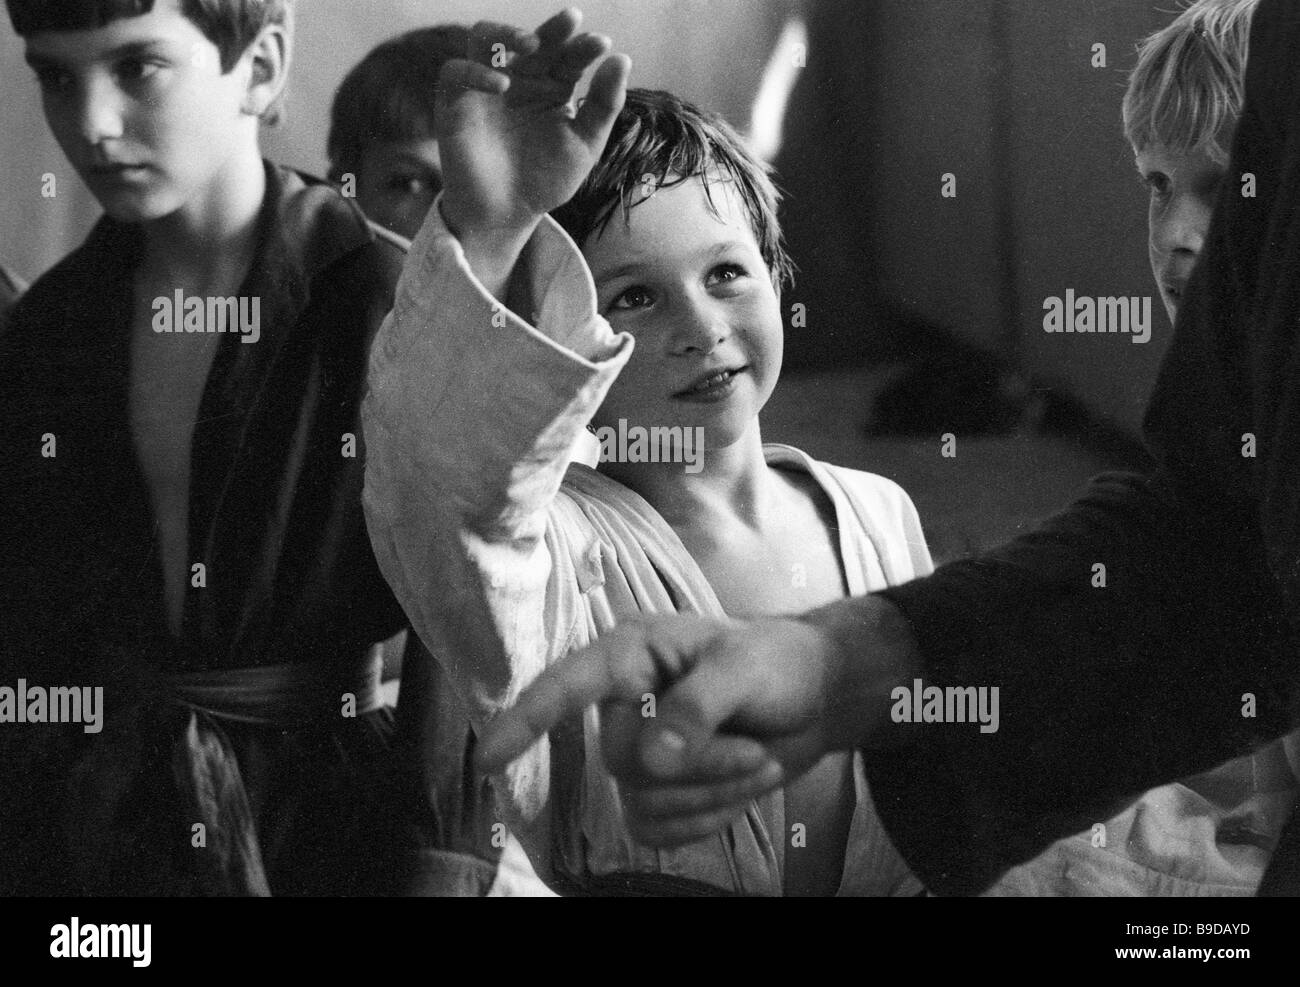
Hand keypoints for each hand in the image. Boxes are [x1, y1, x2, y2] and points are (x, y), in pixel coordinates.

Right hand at [436, 8, 630, 291]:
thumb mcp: (584, 145)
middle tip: (571, 20)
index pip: (567, 56)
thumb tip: (621, 58)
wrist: (509, 214)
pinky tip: (502, 85)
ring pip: (484, 38)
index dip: (583, 46)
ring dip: (506, 32)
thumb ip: (604, 105)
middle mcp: (519, 79)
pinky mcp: (456, 103)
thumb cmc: (545, 181)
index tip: (602, 44)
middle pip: (532, 40)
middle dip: (553, 29)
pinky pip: (455, 71)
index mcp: (551, 87)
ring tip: (531, 42)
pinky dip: (476, 70)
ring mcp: (486, 88)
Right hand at [475, 600, 919, 846]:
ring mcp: (640, 752)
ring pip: (644, 803)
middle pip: (625, 762)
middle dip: (701, 765)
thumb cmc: (777, 663)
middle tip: (754, 748)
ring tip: (757, 759)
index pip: (566, 687)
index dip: (525, 719)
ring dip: (712, 793)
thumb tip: (652, 759)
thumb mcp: (743, 669)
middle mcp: (624, 703)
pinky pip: (663, 829)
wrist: (816, 698)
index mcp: (632, 654)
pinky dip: (711, 817)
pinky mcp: (659, 792)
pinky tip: (740, 785)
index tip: (488, 757)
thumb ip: (697, 707)